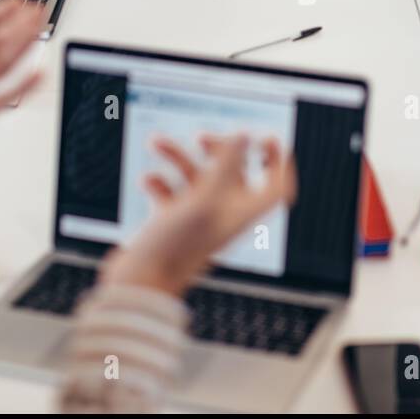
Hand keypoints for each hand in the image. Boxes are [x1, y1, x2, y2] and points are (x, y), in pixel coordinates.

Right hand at [101, 134, 296, 296]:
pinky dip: (161, 180)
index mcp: (242, 213)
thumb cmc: (176, 247)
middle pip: (235, 173)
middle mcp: (224, 214)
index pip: (276, 187)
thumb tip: (245, 135)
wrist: (140, 283)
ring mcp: (198, 218)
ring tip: (157, 143)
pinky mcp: (173, 222)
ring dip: (178, 157)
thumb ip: (227, 164)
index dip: (279, 162)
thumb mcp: (205, 199)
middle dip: (218, 149)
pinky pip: (171, 192)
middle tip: (202, 137)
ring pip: (197, 176)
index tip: (268, 138)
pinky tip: (148, 179)